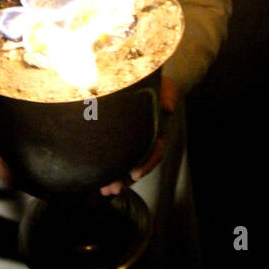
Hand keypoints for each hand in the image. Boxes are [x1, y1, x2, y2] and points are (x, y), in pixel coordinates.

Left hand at [101, 75, 178, 196]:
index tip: (135, 173)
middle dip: (127, 177)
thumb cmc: (153, 84)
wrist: (139, 78)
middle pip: (138, 163)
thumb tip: (168, 107)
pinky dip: (109, 171)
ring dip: (117, 179)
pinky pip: (116, 158)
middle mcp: (144, 139)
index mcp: (155, 130)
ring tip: (106, 190)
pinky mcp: (117, 140)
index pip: (155, 151)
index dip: (147, 163)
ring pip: (126, 165)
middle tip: (115, 188)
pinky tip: (100, 183)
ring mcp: (132, 142)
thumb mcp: (164, 86)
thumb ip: (168, 94)